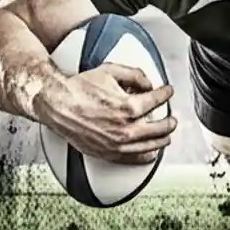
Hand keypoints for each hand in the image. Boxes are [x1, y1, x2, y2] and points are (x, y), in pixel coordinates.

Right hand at [33, 62, 176, 164]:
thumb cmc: (79, 89)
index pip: (157, 101)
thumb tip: (148, 84)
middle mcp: (124, 129)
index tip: (167, 92)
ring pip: (149, 146)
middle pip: (159, 128)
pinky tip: (151, 153)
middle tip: (172, 119)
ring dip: (162, 140)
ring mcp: (116, 144)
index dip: (165, 94)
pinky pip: (132, 159)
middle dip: (169, 122)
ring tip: (166, 136)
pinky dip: (145, 156)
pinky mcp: (107, 153)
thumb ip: (134, 74)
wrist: (57, 104)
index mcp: (127, 107)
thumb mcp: (110, 71)